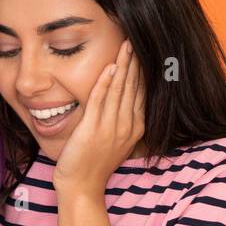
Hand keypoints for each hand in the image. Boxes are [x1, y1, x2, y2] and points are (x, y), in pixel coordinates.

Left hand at [52, 38, 145, 194]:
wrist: (81, 187)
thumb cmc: (94, 165)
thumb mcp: (115, 141)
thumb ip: (122, 122)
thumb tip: (124, 101)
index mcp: (135, 128)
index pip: (142, 92)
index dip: (143, 70)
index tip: (144, 51)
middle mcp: (127, 127)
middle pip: (134, 87)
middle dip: (136, 62)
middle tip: (137, 38)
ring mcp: (111, 128)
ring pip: (120, 90)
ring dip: (123, 65)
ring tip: (126, 44)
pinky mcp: (93, 129)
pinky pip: (100, 100)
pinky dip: (105, 82)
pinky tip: (109, 66)